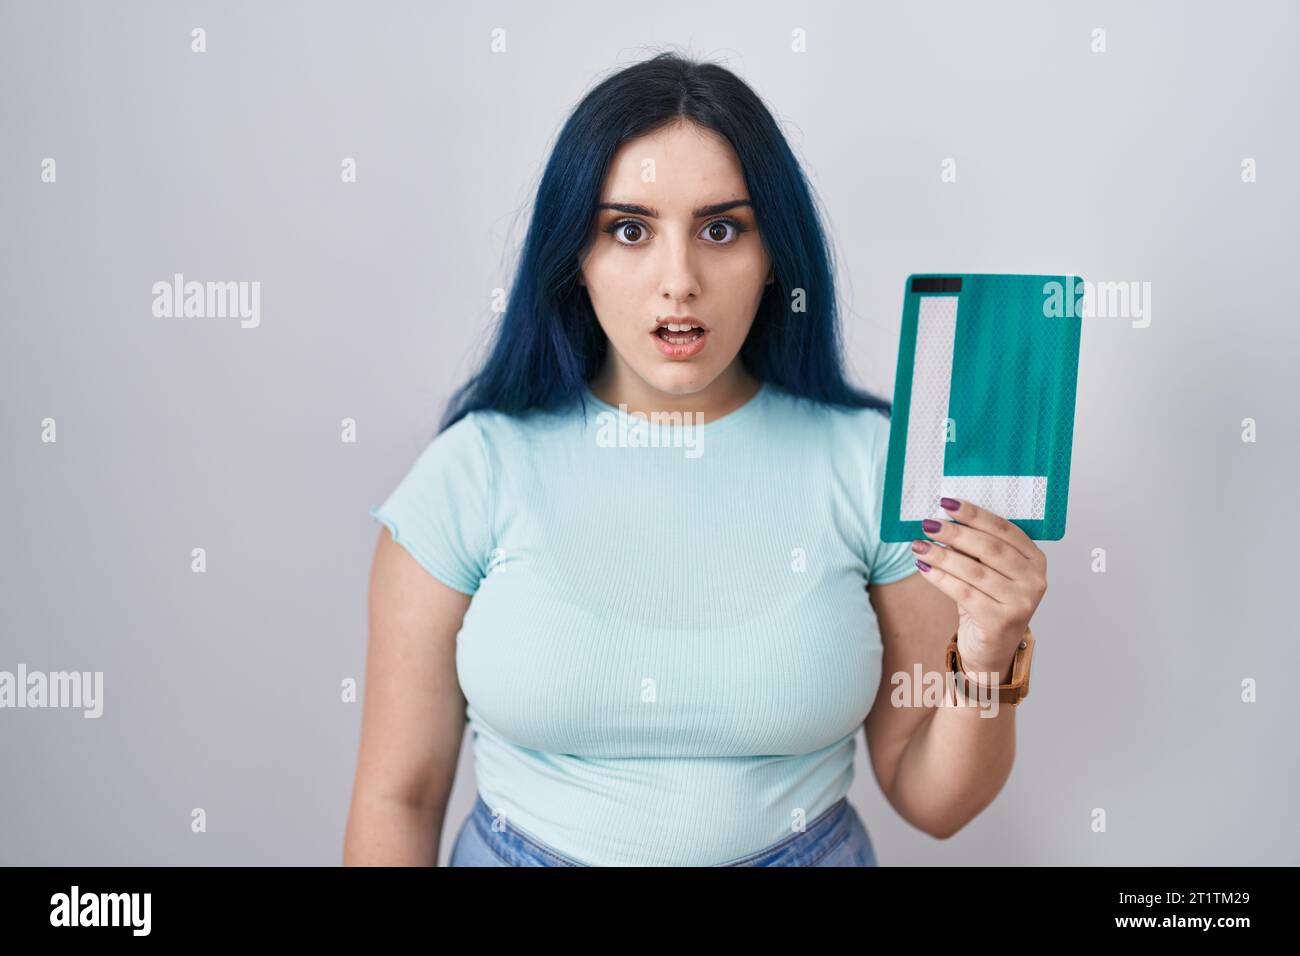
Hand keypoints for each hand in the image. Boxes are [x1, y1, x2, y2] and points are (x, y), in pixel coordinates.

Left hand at [911, 497, 1047, 678]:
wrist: (990, 648)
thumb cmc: (987, 600)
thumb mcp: (988, 571)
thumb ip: (976, 548)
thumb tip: (943, 519)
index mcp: (1035, 559)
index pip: (1004, 530)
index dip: (975, 515)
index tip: (947, 503)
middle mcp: (1034, 580)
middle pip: (990, 549)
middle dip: (956, 533)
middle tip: (929, 523)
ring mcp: (1021, 603)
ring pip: (974, 571)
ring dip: (942, 555)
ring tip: (919, 544)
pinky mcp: (1000, 622)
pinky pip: (964, 593)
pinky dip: (941, 578)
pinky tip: (923, 567)